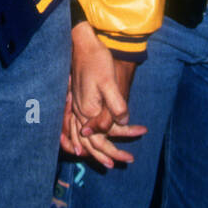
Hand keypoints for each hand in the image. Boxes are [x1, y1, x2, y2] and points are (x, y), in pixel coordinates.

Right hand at [60, 24, 145, 168]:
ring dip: (96, 150)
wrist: (83, 45)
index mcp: (88, 110)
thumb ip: (115, 105)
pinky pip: (78, 127)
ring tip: (108, 161)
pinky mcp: (77, 102)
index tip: (131, 157)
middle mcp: (79, 112)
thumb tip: (122, 122)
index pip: (102, 138)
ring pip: (83, 137)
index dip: (116, 150)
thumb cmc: (97, 61)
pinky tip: (91, 140)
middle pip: (92, 142)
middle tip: (127, 162)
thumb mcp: (109, 83)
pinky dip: (84, 139)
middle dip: (109, 154)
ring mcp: (76, 108)